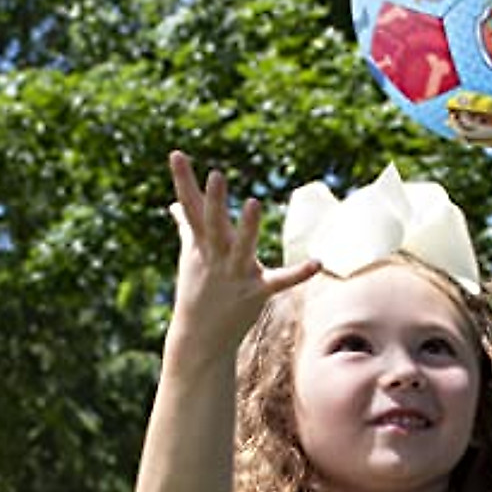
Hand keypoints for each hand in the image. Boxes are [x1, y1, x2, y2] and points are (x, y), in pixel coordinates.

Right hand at [165, 150, 318, 365]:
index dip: (184, 181)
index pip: (190, 208)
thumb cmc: (197, 290)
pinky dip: (298, 273)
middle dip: (215, 201)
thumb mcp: (191, 255)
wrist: (200, 337)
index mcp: (201, 244)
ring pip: (243, 248)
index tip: (177, 154)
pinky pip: (280, 282)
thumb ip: (186, 227)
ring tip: (256, 203)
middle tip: (217, 175)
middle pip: (214, 225)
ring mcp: (236, 275)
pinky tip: (318, 263)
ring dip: (248, 228)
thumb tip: (174, 205)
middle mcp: (216, 257)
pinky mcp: (256, 292)